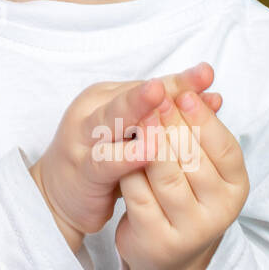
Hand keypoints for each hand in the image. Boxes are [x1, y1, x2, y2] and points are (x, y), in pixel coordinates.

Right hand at [29, 64, 219, 245]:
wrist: (56, 196)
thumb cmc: (102, 161)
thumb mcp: (135, 135)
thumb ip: (166, 117)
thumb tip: (213, 98)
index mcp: (104, 97)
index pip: (146, 85)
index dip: (179, 81)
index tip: (208, 73)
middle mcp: (91, 111)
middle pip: (130, 96)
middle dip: (163, 87)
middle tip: (193, 77)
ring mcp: (82, 139)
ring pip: (112, 120)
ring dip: (137, 108)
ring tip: (163, 98)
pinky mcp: (81, 170)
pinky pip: (105, 160)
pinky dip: (127, 154)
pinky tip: (149, 151)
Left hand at [115, 64, 249, 269]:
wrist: (163, 250)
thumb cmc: (181, 192)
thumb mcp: (197, 162)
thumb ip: (196, 128)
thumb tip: (200, 84)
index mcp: (236, 186)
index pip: (225, 147)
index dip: (203, 119)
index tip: (181, 93)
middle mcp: (220, 211)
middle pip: (194, 159)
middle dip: (170, 123)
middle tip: (152, 94)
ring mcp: (190, 230)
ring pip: (165, 178)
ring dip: (148, 143)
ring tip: (135, 116)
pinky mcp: (158, 240)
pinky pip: (139, 198)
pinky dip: (128, 171)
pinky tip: (117, 151)